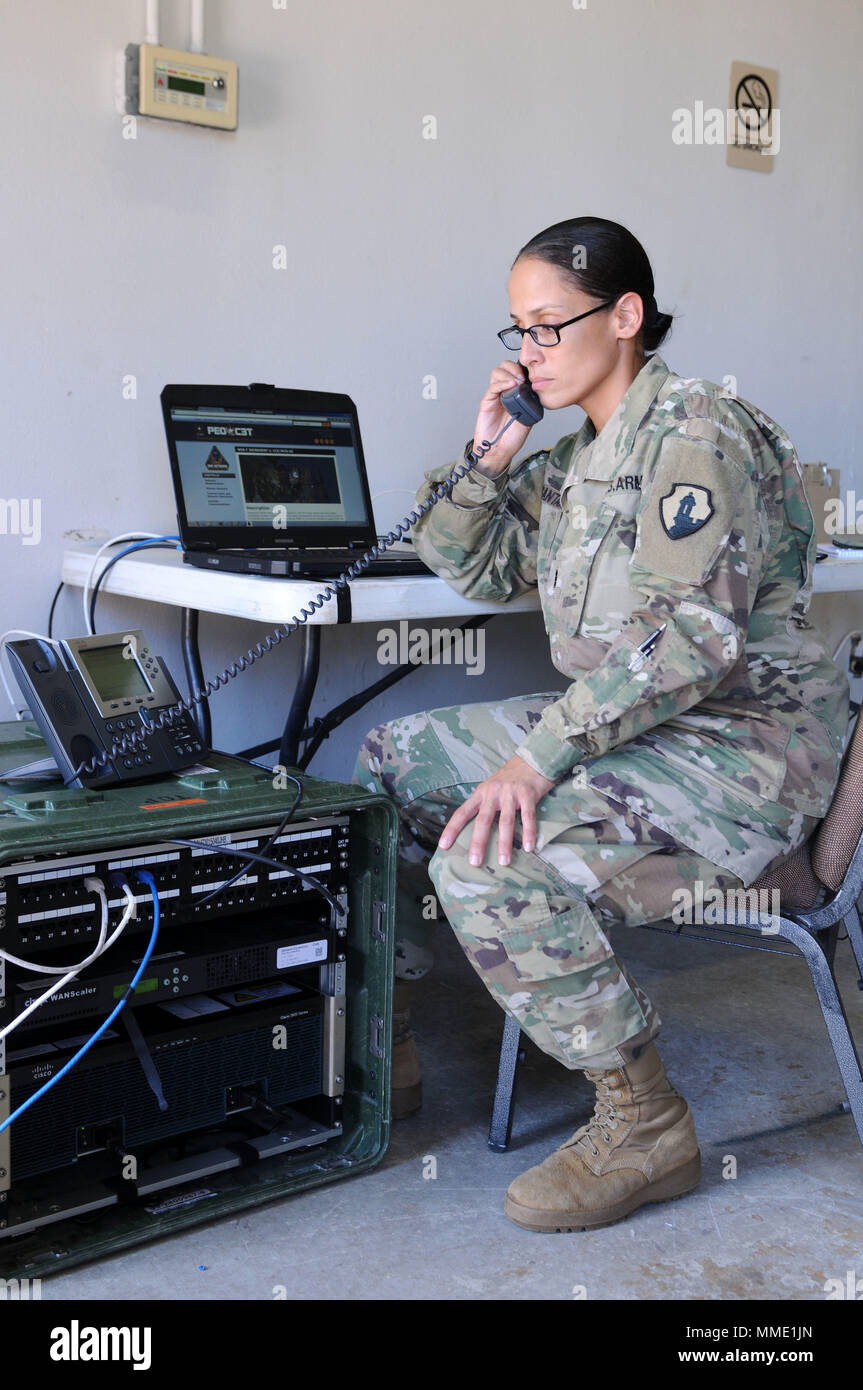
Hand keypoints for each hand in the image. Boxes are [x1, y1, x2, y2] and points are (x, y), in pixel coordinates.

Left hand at [437, 754, 555, 867]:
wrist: (532, 759)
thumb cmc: (510, 779)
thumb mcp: (491, 788)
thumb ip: (484, 805)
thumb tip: (476, 831)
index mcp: (481, 793)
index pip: (462, 813)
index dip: (452, 829)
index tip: (443, 846)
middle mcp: (493, 792)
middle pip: (483, 820)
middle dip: (478, 843)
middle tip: (475, 862)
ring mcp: (511, 793)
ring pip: (506, 821)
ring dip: (504, 843)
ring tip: (503, 862)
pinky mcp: (528, 793)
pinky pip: (528, 816)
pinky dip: (528, 832)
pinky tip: (529, 847)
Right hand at [471, 362, 534, 477]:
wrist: (500, 449)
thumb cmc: (513, 436)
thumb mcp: (530, 417)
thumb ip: (531, 402)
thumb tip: (537, 387)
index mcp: (516, 392)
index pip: (517, 371)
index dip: (523, 369)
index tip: (531, 375)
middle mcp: (505, 391)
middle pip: (505, 366)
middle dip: (514, 368)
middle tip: (522, 378)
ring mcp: (496, 395)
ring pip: (497, 372)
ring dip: (508, 373)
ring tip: (516, 383)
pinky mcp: (487, 401)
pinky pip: (493, 386)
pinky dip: (502, 382)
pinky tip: (510, 385)